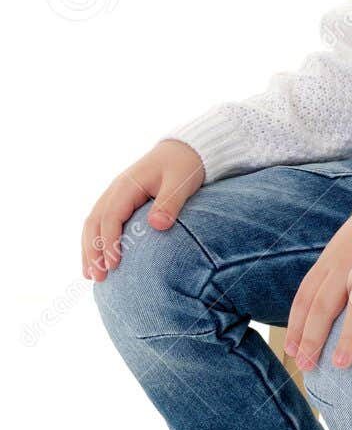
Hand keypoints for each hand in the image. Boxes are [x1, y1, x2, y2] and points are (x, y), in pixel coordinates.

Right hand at [82, 139, 206, 280]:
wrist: (183, 150)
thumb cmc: (183, 166)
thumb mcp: (181, 182)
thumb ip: (170, 203)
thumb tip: (157, 226)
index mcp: (127, 185)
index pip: (110, 217)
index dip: (109, 242)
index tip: (114, 265)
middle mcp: (115, 190)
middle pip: (93, 222)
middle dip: (93, 251)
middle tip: (98, 278)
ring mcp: (114, 195)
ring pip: (91, 224)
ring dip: (89, 250)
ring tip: (90, 276)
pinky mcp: (118, 202)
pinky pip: (100, 223)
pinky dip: (94, 242)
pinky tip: (97, 261)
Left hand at [285, 206, 351, 371]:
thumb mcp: (336, 255)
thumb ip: (323, 284)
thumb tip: (304, 328)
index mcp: (328, 263)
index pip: (305, 298)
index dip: (296, 326)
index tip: (292, 353)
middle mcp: (349, 266)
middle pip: (326, 304)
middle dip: (314, 337)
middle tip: (307, 366)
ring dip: (349, 336)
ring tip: (340, 363)